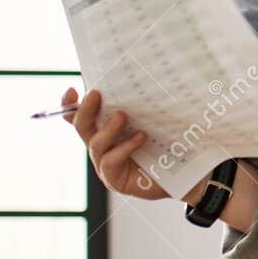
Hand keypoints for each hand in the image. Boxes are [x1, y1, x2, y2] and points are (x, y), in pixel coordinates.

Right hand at [61, 86, 175, 200]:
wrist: (186, 173)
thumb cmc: (171, 142)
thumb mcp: (158, 118)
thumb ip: (145, 105)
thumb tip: (147, 79)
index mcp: (108, 129)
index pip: (82, 117)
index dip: (71, 105)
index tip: (72, 90)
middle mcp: (103, 146)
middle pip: (83, 127)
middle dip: (85, 109)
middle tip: (96, 94)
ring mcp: (107, 165)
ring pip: (96, 144)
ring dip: (108, 128)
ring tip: (123, 115)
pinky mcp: (115, 179)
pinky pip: (110, 161)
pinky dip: (124, 147)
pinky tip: (141, 137)